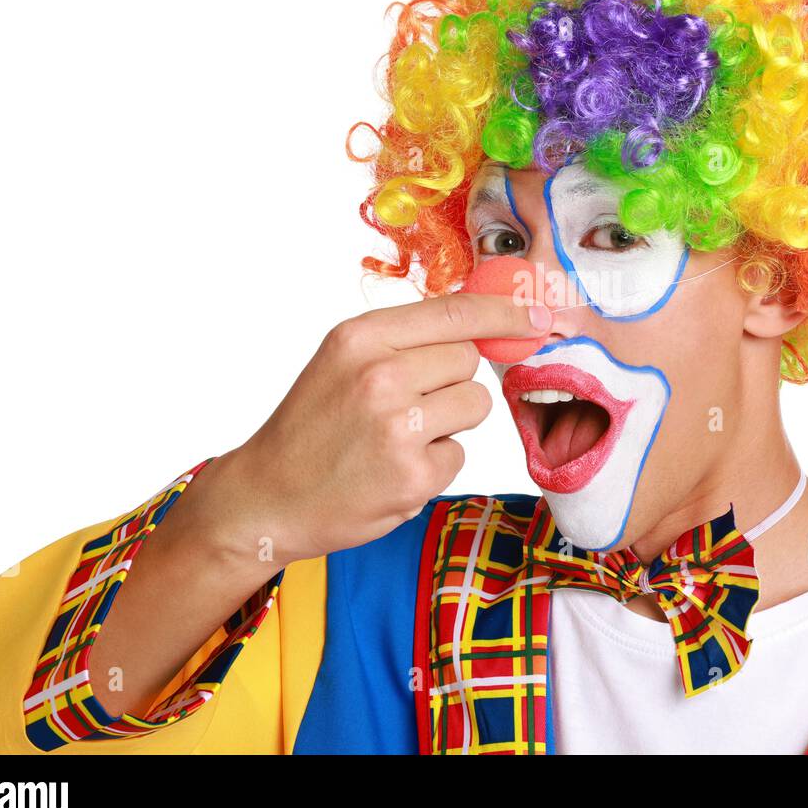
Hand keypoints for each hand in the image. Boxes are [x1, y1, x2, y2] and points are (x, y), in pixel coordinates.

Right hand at [185, 293, 551, 566]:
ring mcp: (398, 427)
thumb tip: (484, 319)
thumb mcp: (343, 361)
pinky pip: (459, 455)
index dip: (505, 311)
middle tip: (405, 405)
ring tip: (398, 437)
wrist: (266, 496)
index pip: (455, 313)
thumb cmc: (312, 424)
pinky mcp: (413, 475)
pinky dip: (434, 464)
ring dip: (449, 423)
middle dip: (451, 381)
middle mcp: (380, 375)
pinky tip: (392, 469)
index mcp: (361, 338)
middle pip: (469, 360)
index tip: (541, 313)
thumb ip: (406, 338)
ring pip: (474, 404)